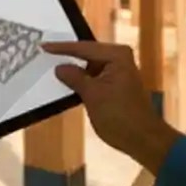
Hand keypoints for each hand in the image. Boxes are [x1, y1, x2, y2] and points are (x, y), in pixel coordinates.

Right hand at [42, 42, 181, 174]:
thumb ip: (74, 78)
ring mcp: (119, 71)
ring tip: (51, 66)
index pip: (83, 47)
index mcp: (117, 55)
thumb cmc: (119, 115)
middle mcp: (120, 58)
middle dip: (68, 56)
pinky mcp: (117, 84)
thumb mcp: (92, 95)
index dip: (62, 48)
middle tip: (44, 52)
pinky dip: (82, 80)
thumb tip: (59, 67)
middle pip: (87, 53)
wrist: (143, 138)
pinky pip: (95, 76)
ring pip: (90, 66)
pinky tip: (67, 82)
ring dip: (74, 69)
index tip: (43, 46)